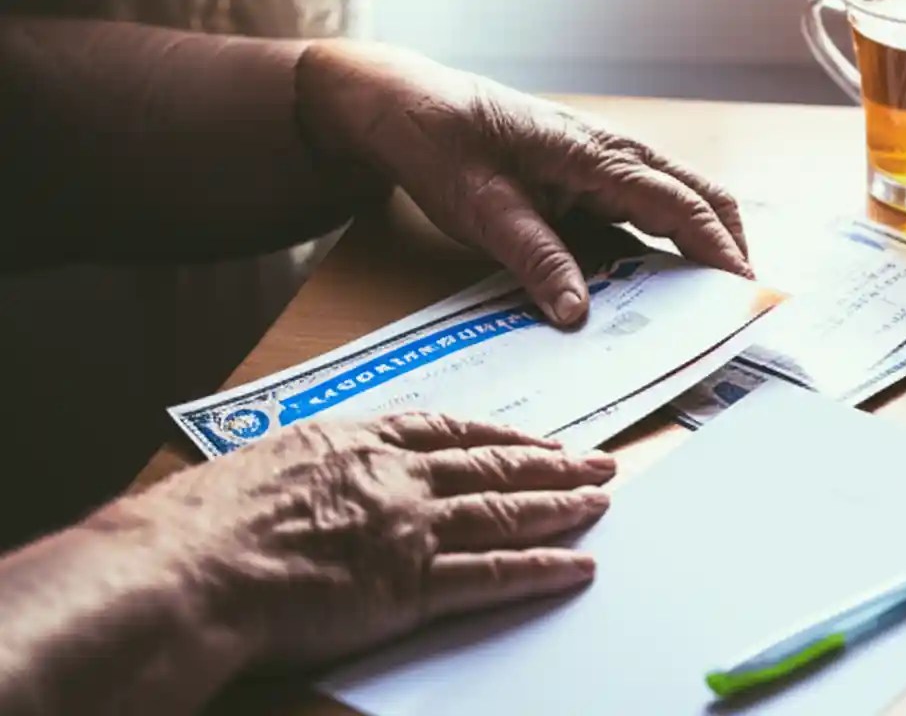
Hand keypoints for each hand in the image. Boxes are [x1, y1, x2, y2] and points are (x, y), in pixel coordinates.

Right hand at [99, 413, 614, 667]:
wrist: (192, 568)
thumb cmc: (210, 521)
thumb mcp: (268, 464)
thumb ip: (317, 464)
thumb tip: (323, 473)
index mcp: (359, 442)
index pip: (449, 431)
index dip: (501, 436)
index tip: (535, 438)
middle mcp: (396, 477)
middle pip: (493, 466)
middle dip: (552, 465)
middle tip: (597, 461)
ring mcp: (409, 529)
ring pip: (505, 513)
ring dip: (561, 507)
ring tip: (601, 501)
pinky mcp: (410, 586)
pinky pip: (492, 575)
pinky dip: (540, 568)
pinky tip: (577, 563)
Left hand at [296, 40, 752, 326]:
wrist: (410, 107)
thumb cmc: (445, 146)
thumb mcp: (483, 210)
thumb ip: (535, 259)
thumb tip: (578, 314)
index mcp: (597, 156)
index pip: (680, 204)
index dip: (717, 248)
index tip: (742, 290)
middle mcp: (614, 154)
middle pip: (700, 196)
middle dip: (728, 245)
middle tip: (740, 303)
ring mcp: (606, 163)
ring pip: (680, 200)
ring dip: (701, 244)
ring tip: (711, 301)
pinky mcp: (590, 176)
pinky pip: (647, 208)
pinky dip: (668, 241)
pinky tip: (659, 280)